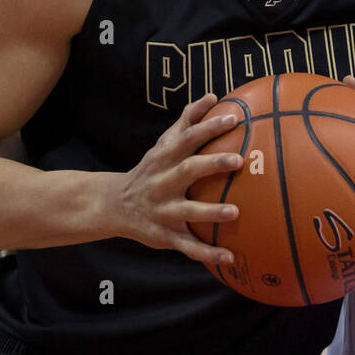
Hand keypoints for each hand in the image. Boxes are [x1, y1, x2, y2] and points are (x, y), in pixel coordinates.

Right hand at [114, 94, 240, 263]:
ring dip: (211, 212)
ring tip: (235, 212)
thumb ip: (187, 121)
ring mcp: (163, 211)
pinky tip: (230, 257)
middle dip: (212, 164)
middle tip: (239, 160)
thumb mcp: (163, 144)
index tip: (233, 118)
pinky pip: (187, 246)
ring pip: (187, 212)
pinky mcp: (164, 235)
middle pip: (187, 170)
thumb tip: (213, 97)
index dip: (209, 127)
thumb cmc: (151, 169)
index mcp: (164, 158)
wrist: (114, 205)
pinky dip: (207, 253)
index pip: (188, 138)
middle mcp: (162, 183)